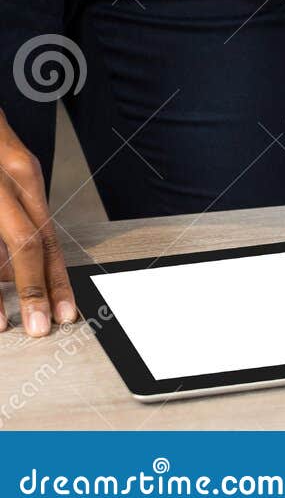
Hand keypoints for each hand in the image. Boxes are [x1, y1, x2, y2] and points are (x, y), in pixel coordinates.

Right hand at [0, 108, 75, 335]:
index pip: (47, 235)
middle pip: (24, 242)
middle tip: (39, 328)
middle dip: (34, 289)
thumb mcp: (9, 169)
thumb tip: (14, 268)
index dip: (57, 278)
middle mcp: (4, 182)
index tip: (66, 313)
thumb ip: (16, 212)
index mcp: (22, 174)